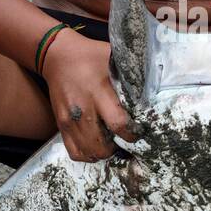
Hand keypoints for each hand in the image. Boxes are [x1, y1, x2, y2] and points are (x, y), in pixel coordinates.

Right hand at [43, 31, 136, 161]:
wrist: (57, 56)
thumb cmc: (90, 56)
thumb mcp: (113, 59)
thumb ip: (131, 76)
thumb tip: (153, 89)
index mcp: (98, 92)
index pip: (118, 124)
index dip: (131, 133)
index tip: (138, 130)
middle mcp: (82, 110)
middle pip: (102, 146)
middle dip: (117, 148)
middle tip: (124, 139)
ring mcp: (69, 120)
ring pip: (89, 152)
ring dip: (103, 153)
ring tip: (111, 143)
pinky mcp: (61, 125)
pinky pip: (74, 152)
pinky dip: (87, 154)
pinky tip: (95, 145)